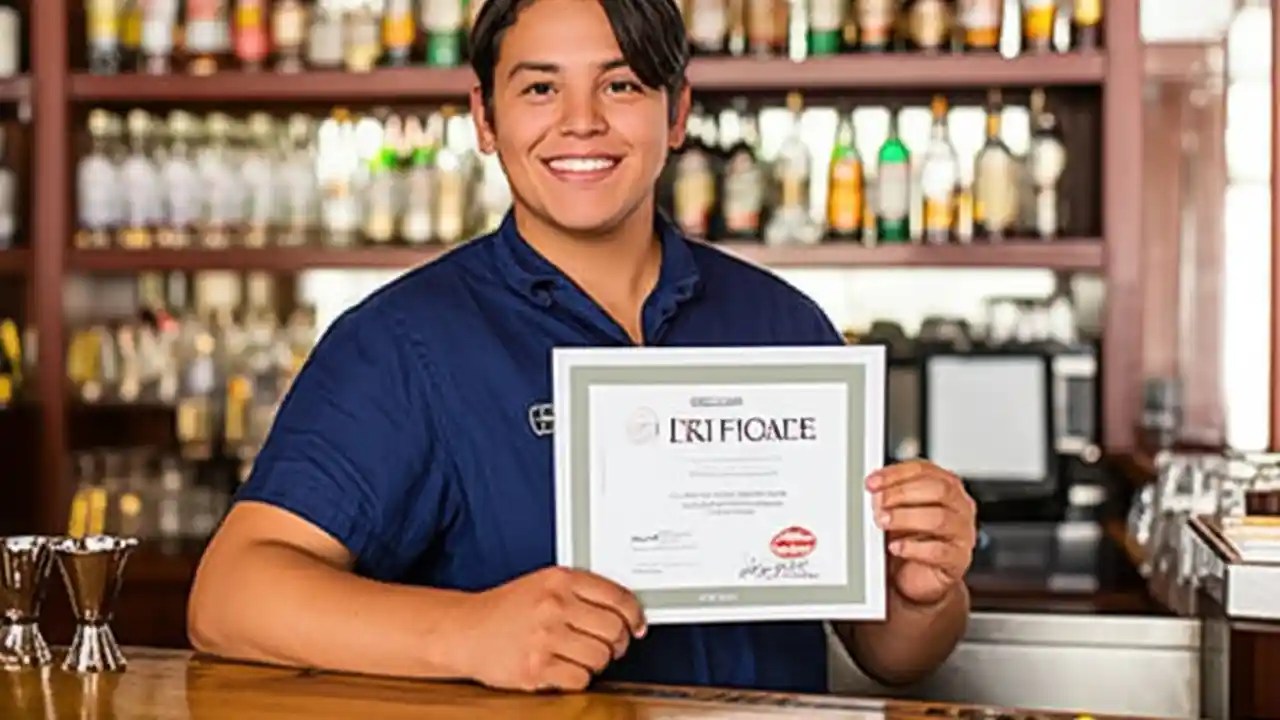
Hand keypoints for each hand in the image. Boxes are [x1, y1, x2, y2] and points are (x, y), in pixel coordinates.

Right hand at [460, 566, 646, 692]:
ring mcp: (545, 638)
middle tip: (610, 644)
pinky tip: (564, 668)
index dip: (635, 614)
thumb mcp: (543, 584)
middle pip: (614, 629)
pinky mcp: (536, 668)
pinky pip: (581, 679)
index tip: (637, 624)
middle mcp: (554, 606)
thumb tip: (626, 610)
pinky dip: (578, 678)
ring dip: (597, 661)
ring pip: (601, 657)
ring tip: (581, 656)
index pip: (618, 597)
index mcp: (560, 580)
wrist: (465, 631)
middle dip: (618, 641)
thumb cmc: (505, 610)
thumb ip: (581, 592)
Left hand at [867, 460, 976, 607]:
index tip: (874, 482)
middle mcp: (960, 508)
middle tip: (879, 502)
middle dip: (903, 493)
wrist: (918, 578)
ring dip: (906, 517)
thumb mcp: (899, 511)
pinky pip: (939, 551)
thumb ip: (890, 497)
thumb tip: (875, 489)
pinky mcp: (957, 560)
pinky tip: (896, 547)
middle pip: (939, 490)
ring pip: (940, 518)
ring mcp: (962, 534)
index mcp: (947, 488)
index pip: (925, 470)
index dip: (897, 474)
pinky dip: (913, 548)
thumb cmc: (911, 539)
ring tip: (884, 522)